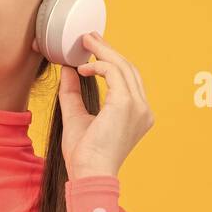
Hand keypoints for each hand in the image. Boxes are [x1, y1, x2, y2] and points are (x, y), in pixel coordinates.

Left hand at [50, 31, 153, 178]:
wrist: (89, 174)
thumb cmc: (84, 155)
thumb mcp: (76, 117)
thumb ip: (73, 93)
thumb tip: (68, 70)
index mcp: (137, 114)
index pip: (128, 80)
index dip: (111, 61)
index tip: (93, 49)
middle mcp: (143, 109)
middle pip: (128, 69)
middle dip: (108, 50)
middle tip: (89, 37)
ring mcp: (138, 107)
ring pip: (123, 67)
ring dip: (103, 52)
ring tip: (85, 41)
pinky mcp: (127, 104)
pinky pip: (114, 73)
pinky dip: (98, 66)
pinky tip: (82, 68)